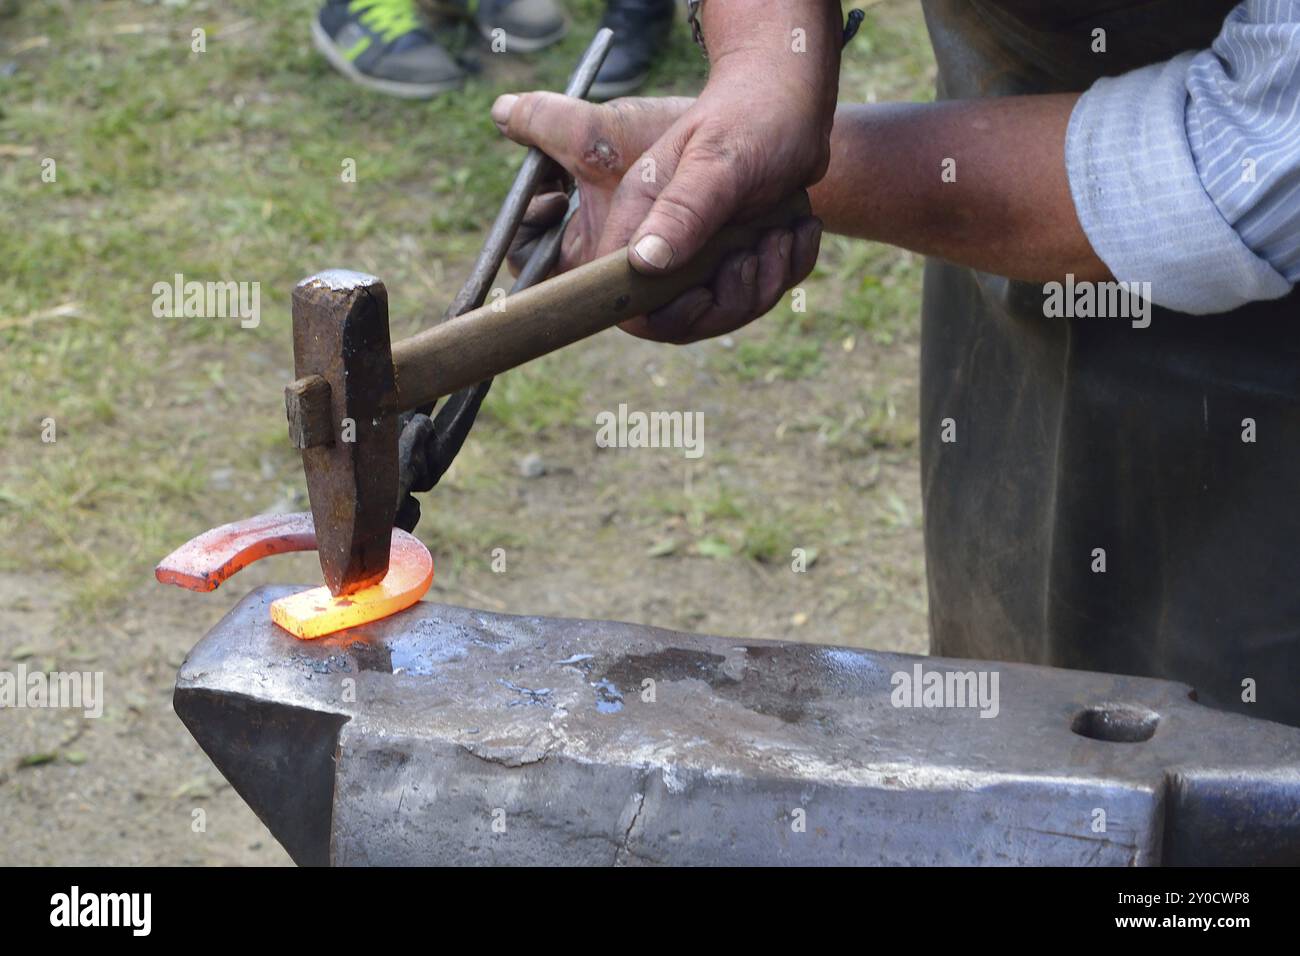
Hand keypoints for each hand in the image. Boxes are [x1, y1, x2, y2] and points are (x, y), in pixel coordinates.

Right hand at [493, 89, 823, 342]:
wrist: (793, 96)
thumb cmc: (751, 117)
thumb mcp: (717, 164)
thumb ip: (682, 213)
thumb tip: (643, 264)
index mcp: (642, 218)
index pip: (624, 298)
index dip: (660, 315)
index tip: (702, 294)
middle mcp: (665, 239)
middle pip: (680, 318)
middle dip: (728, 303)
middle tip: (756, 256)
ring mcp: (703, 249)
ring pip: (725, 310)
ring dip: (765, 284)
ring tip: (783, 235)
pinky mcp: (738, 251)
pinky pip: (760, 290)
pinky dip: (787, 268)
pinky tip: (798, 230)